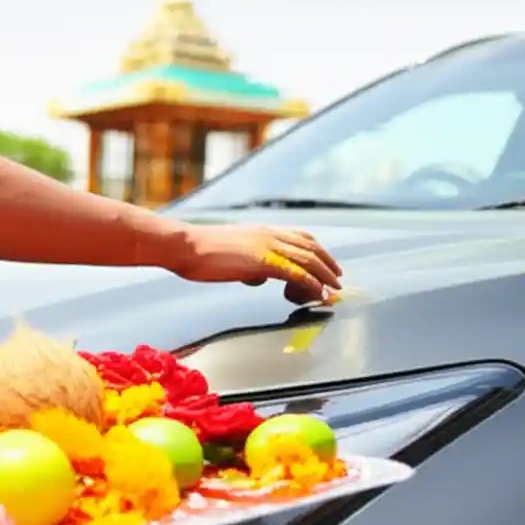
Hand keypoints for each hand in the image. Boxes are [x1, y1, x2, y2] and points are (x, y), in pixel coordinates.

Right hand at [168, 224, 343, 304]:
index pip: (300, 236)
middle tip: (338, 279)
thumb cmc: (200, 252)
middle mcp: (269, 235)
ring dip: (325, 275)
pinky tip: (319, 293)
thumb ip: (248, 263)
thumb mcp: (230, 254)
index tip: (327, 264)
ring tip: (335, 289)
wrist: (186, 246)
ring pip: (308, 259)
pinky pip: (296, 272)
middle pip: (310, 246)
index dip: (318, 250)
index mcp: (262, 231)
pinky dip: (312, 284)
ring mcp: (267, 246)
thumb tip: (256, 275)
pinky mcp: (262, 261)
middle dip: (328, 263)